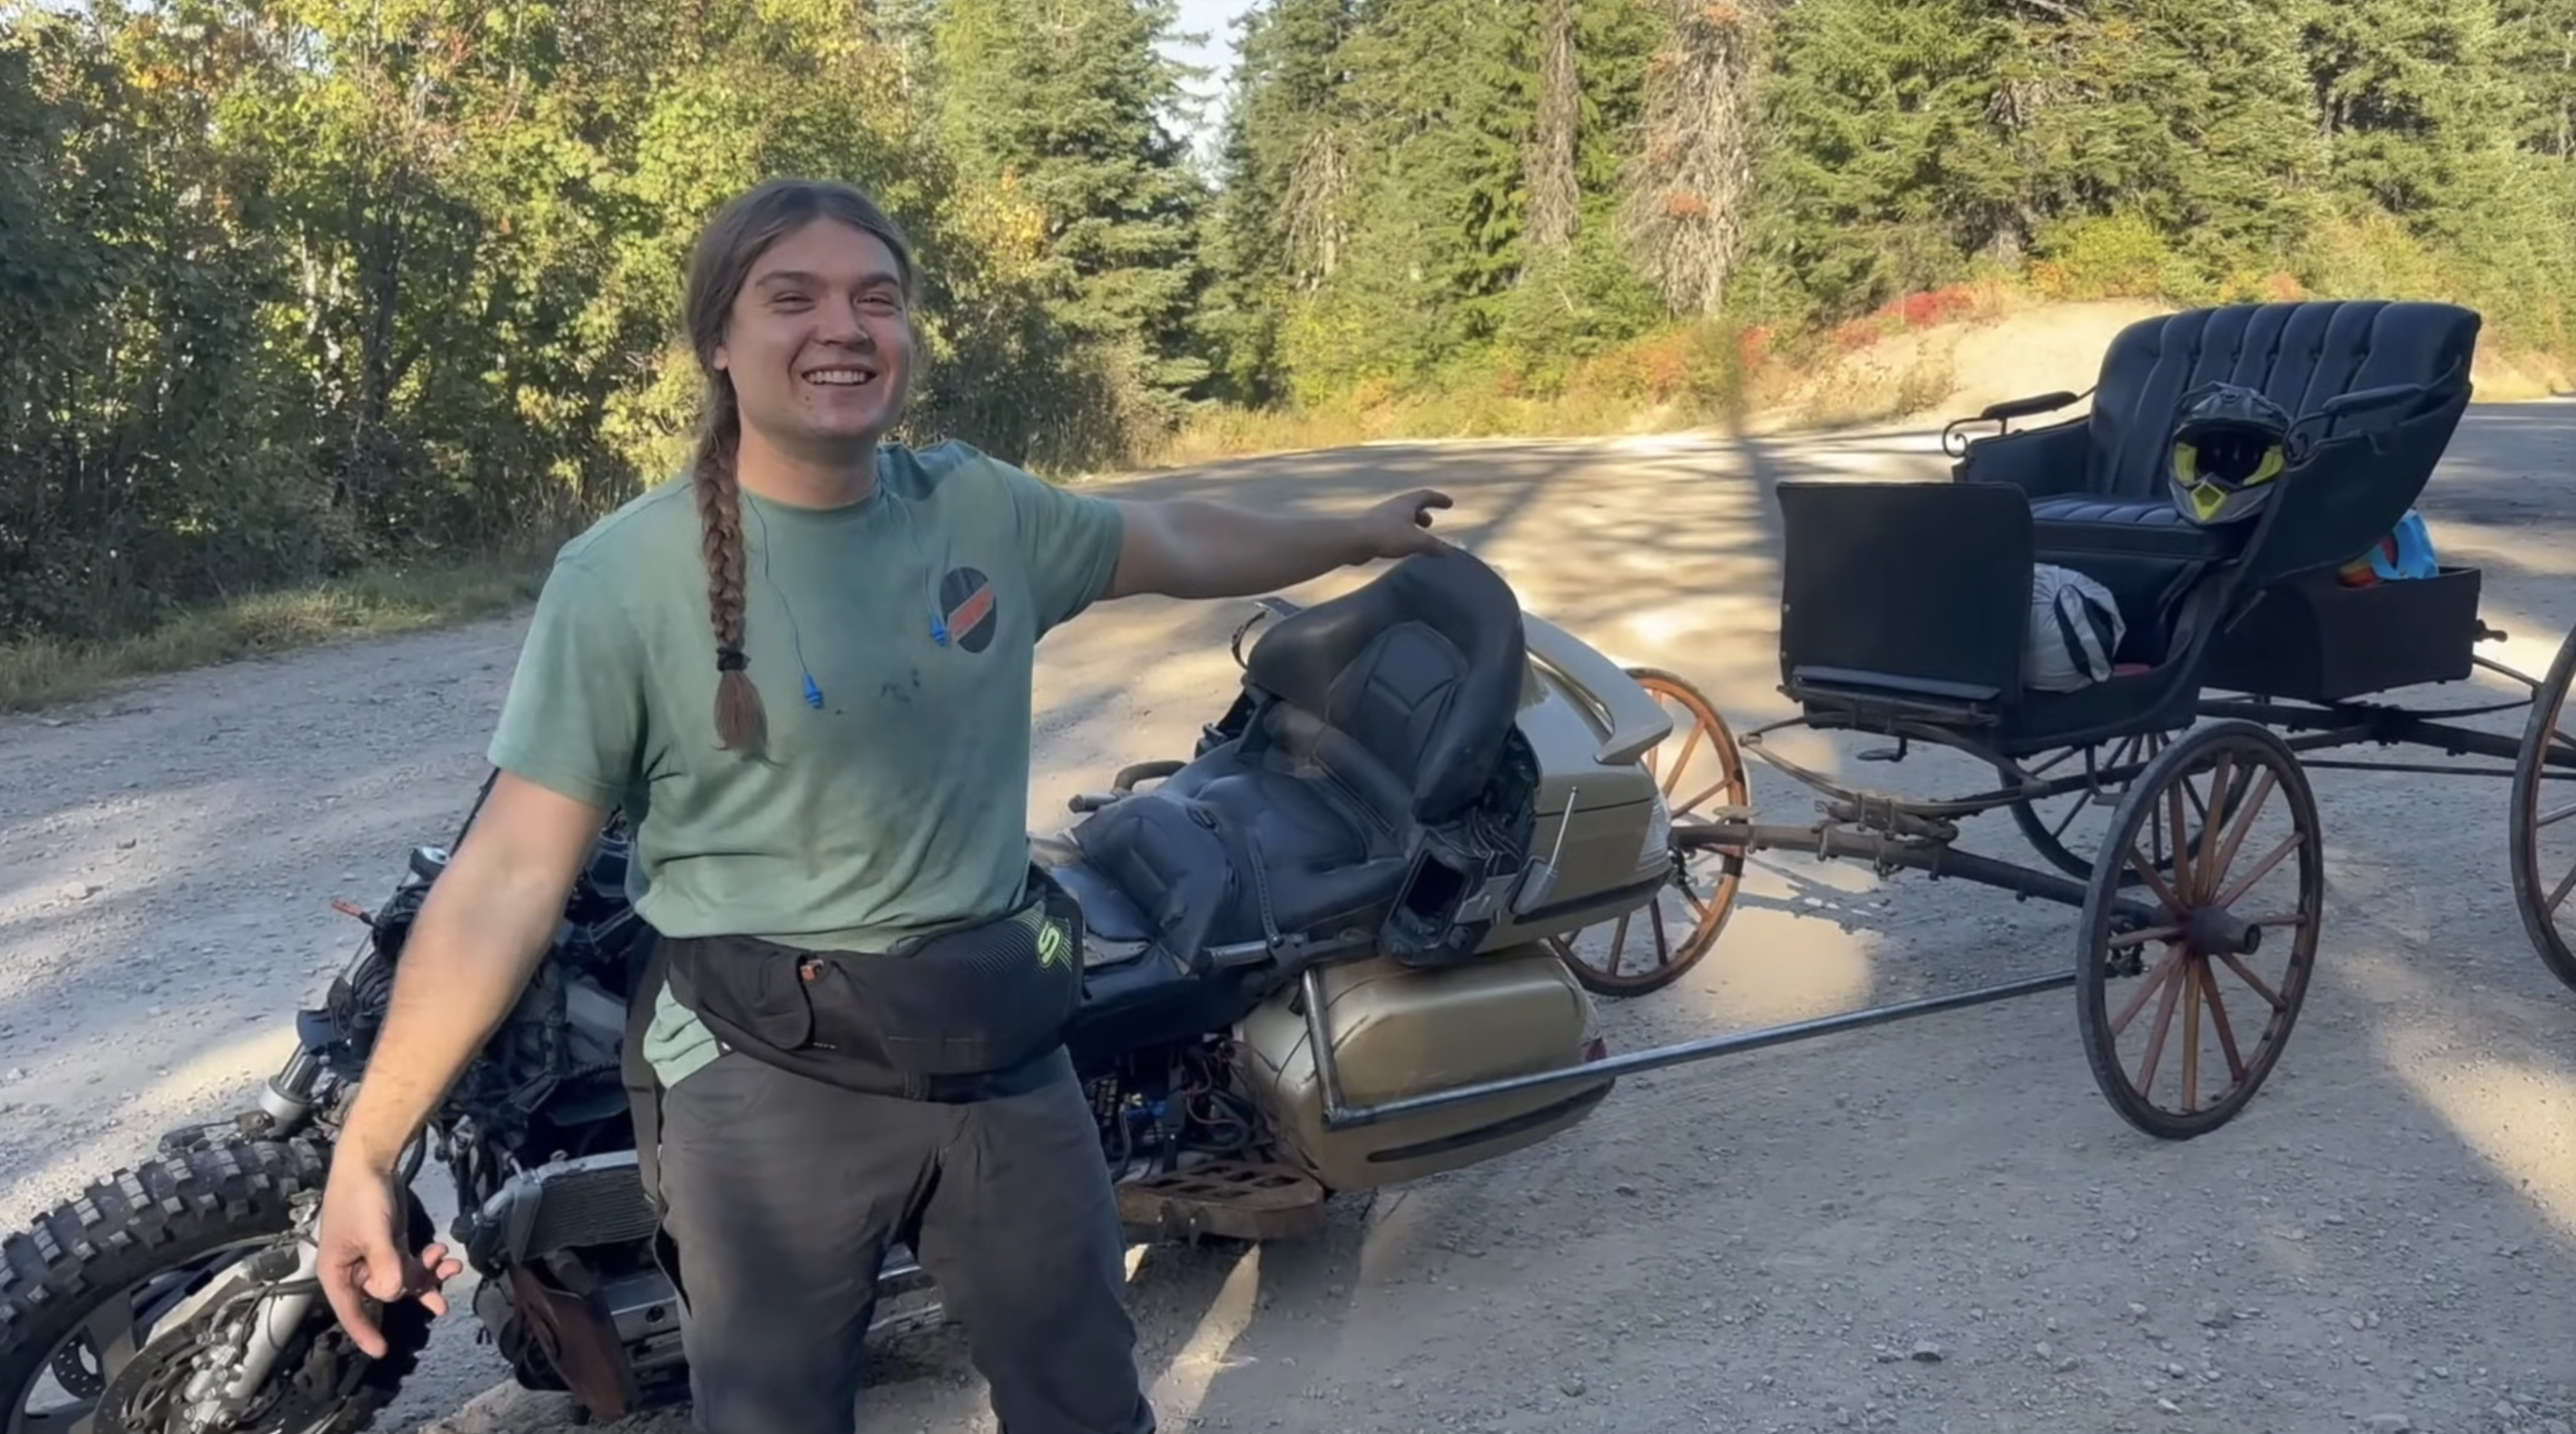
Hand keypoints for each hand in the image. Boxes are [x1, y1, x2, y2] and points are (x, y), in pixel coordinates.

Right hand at [316, 1146, 460, 1357]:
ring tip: (452, 1266)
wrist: (371, 1161)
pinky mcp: (390, 1244)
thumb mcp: (373, 1232)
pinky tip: (443, 1253)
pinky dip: (427, 1262)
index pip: (349, 1311)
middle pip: (384, 1295)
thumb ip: (384, 1264)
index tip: (381, 1351)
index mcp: (337, 1272)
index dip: (364, 1332)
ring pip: (402, 1279)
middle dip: (415, 1292)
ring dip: (427, 1276)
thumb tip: (392, 1296)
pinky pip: (409, 1263)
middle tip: (441, 1300)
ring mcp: (373, 1257)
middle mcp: (354, 1269)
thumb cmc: (361, 1197)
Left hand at [1357, 488, 1453, 558]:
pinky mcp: (1371, 529)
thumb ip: (1433, 545)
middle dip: (1422, 513)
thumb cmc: (1388, 535)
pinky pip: (1391, 528)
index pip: (1426, 495)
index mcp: (1405, 503)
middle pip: (1411, 505)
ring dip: (1411, 524)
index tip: (1449, 504)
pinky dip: (1401, 533)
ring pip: (1400, 517)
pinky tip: (1400, 546)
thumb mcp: (1416, 541)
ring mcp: (1380, 517)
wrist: (1354, 540)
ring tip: (1416, 538)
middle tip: (1429, 523)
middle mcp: (1393, 506)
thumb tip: (1447, 551)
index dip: (1438, 499)